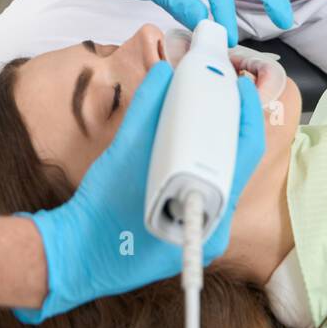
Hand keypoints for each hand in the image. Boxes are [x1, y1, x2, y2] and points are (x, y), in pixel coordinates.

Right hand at [14, 61, 264, 321]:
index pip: (247, 150)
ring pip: (224, 180)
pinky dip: (204, 170)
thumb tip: (164, 73)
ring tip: (209, 116)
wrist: (78, 254)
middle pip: (237, 164)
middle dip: (232, 126)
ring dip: (219, 147)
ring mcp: (206, 238)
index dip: (248, 112)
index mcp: (207, 207)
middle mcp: (215, 227)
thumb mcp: (125, 149)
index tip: (240, 84)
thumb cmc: (101, 207)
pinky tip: (191, 151)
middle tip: (222, 93)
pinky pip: (209, 197)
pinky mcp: (192, 241)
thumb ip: (148, 106)